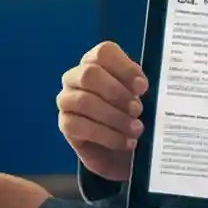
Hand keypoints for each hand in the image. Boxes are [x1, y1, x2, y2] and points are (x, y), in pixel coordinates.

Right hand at [57, 40, 148, 181]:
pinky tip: (125, 142)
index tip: (143, 87)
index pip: (104, 52)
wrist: (118, 154)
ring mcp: (67, 100)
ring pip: (85, 101)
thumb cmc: (129, 117)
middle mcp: (76, 77)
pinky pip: (80, 126)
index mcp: (96, 62)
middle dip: (117, 92)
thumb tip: (141, 85)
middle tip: (137, 109)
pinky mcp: (65, 124)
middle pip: (90, 74)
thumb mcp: (139, 98)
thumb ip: (139, 88)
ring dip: (114, 117)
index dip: (124, 68)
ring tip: (136, 129)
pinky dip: (107, 135)